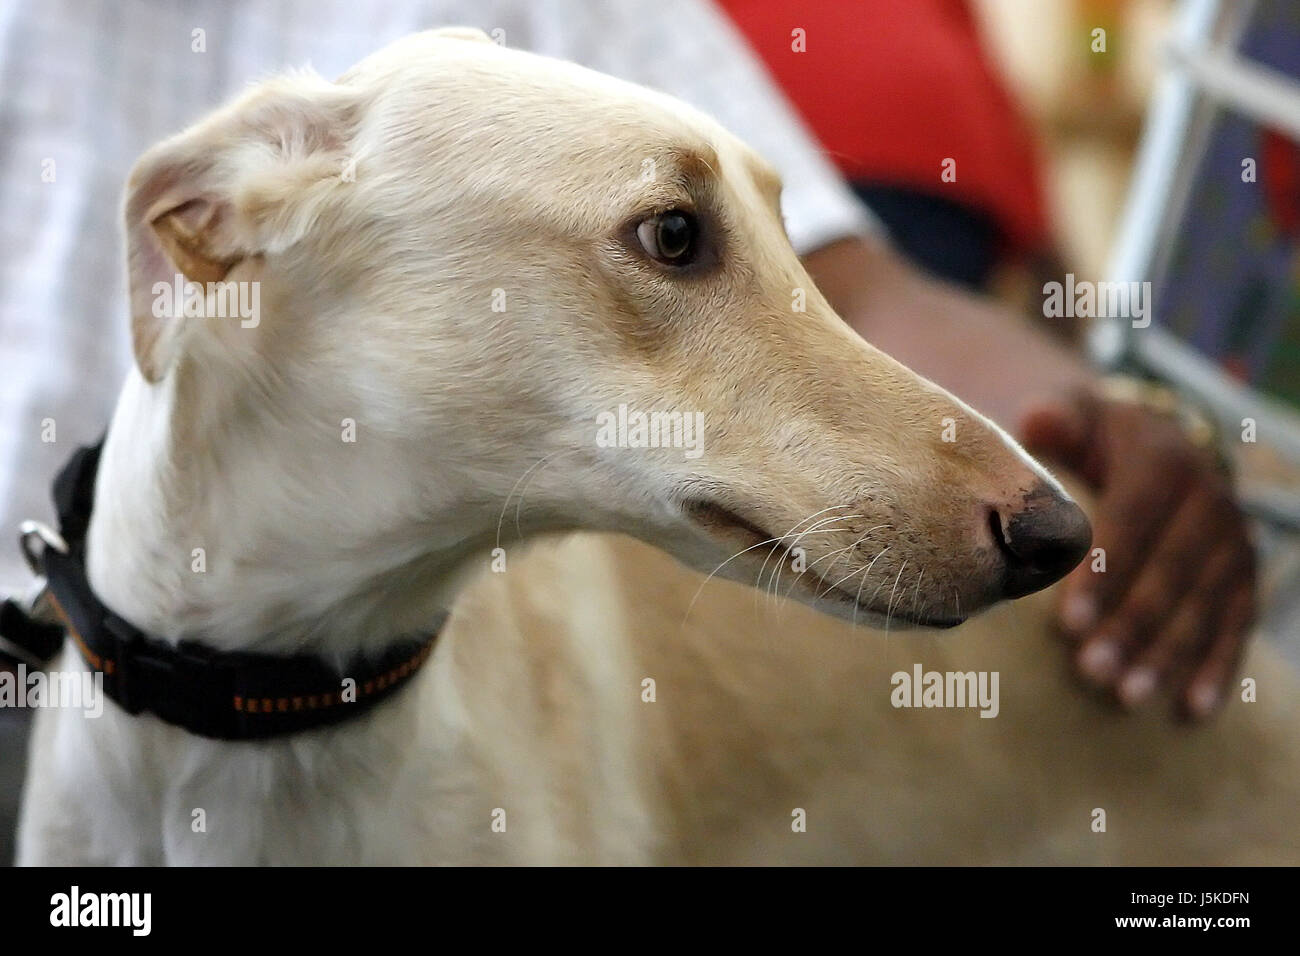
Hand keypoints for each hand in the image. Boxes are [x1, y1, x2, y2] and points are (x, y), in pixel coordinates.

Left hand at [1021, 391, 1254, 720]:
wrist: (1159, 440)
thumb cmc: (1093, 439)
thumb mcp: (1075, 417)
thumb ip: (1056, 420)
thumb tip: (1036, 422)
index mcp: (1163, 462)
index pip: (1133, 521)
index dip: (1104, 572)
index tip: (1067, 622)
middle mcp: (1210, 501)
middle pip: (1171, 572)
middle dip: (1132, 626)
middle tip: (1089, 670)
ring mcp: (1232, 543)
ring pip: (1204, 606)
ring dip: (1168, 656)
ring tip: (1125, 697)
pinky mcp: (1244, 577)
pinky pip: (1236, 626)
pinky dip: (1217, 669)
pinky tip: (1192, 711)